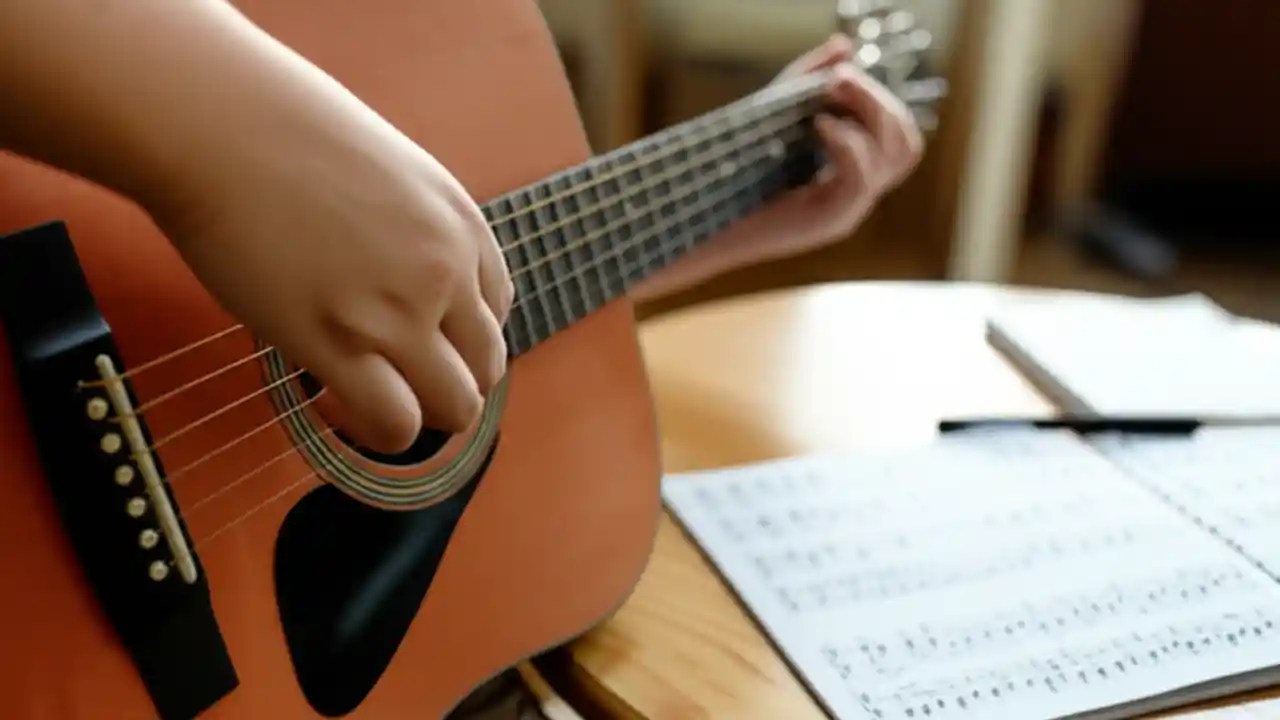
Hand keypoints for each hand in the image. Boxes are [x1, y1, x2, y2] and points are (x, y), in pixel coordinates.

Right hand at [0, 1, 512, 453]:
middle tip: (397, 381)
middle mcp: (445, 272)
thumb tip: (418, 287)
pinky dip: (378, 430)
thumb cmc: (289, 137)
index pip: (496, 313)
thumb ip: (419, 231)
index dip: (457, 338)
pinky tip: (339, 403)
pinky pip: (393, 422)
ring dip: (420, 415)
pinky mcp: (336, 343)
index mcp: (462, 226)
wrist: (223, 126)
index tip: (418, 341)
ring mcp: (396, 311)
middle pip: (485, 369)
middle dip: (447, 384)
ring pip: (454, 406)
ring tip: (374, 400)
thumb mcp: (394, 172)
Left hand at [755, 33, 924, 254]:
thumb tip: (844, 45)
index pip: (900, 134)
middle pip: (905, 144)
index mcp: (852, 173)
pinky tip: (819, 125)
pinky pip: (861, 178)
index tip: (841, 76)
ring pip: (894, 159)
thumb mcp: (776, 113)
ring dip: (866, 116)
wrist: (706, 223)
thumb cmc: (737, 171)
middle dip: (878, 101)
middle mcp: (858, 195)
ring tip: (826, 103)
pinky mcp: (827, 223)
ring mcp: (848, 212)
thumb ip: (809, 78)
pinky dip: (846, 142)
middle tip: (840, 79)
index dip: (881, 98)